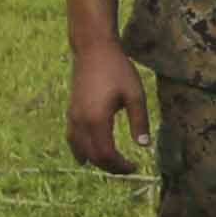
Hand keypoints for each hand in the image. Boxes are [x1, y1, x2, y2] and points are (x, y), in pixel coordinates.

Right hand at [66, 36, 148, 174]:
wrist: (93, 49)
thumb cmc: (117, 69)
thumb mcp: (135, 95)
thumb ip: (139, 122)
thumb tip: (144, 146)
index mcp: (97, 119)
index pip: (106, 154)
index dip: (120, 165)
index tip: (135, 166)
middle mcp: (81, 121)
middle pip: (93, 156)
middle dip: (110, 166)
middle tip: (127, 167)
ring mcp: (73, 116)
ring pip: (80, 149)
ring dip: (96, 160)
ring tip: (112, 163)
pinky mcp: (71, 111)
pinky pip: (72, 138)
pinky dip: (81, 150)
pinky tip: (87, 156)